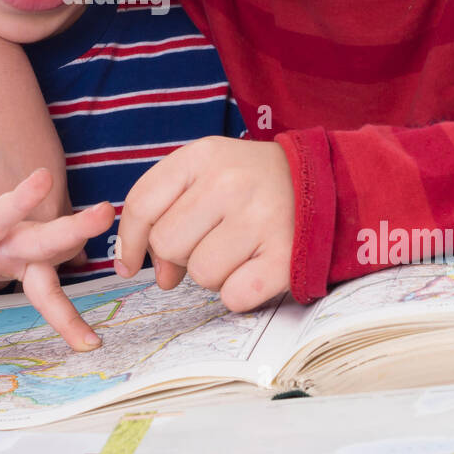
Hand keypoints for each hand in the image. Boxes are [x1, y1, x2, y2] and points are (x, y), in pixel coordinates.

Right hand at [0, 169, 114, 350]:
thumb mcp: (4, 255)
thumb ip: (38, 266)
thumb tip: (78, 280)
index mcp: (15, 254)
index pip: (54, 276)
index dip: (70, 314)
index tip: (92, 344)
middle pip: (39, 240)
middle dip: (73, 230)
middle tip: (106, 212)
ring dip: (19, 202)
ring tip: (43, 178)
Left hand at [114, 137, 294, 312]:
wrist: (323, 183)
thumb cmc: (251, 183)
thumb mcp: (207, 173)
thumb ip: (167, 211)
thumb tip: (152, 273)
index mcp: (203, 156)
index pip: (142, 204)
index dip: (129, 241)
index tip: (130, 263)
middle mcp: (230, 182)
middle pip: (167, 243)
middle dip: (180, 254)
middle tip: (210, 241)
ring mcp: (260, 219)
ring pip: (200, 274)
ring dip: (213, 273)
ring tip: (239, 250)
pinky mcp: (285, 257)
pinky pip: (234, 296)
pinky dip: (240, 292)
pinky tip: (256, 268)